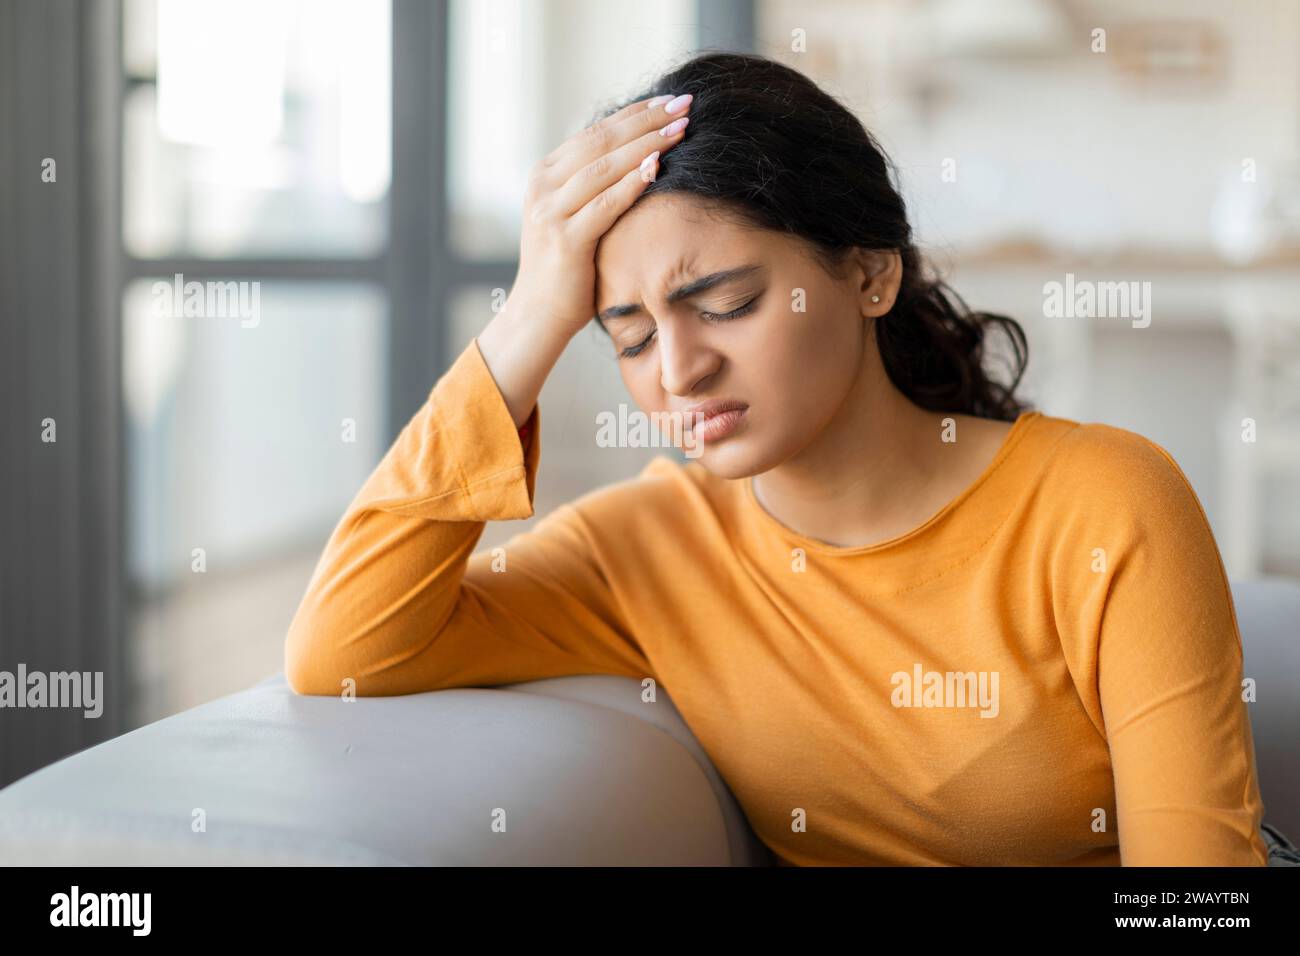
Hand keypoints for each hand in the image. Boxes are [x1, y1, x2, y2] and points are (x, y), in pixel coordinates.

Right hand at [503, 91, 693, 340]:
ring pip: (603, 167)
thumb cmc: (566, 268)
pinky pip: (605, 204)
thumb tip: (641, 156)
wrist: (537, 315)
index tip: (669, 100)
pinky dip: (632, 184)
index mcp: (545, 174)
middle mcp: (543, 186)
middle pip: (601, 140)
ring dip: (646, 145)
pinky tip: (658, 168)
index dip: (634, 113)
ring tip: (680, 129)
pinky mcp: (564, 240)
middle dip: (646, 120)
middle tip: (684, 104)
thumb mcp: (574, 217)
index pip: (595, 131)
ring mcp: (550, 212)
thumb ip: (594, 187)